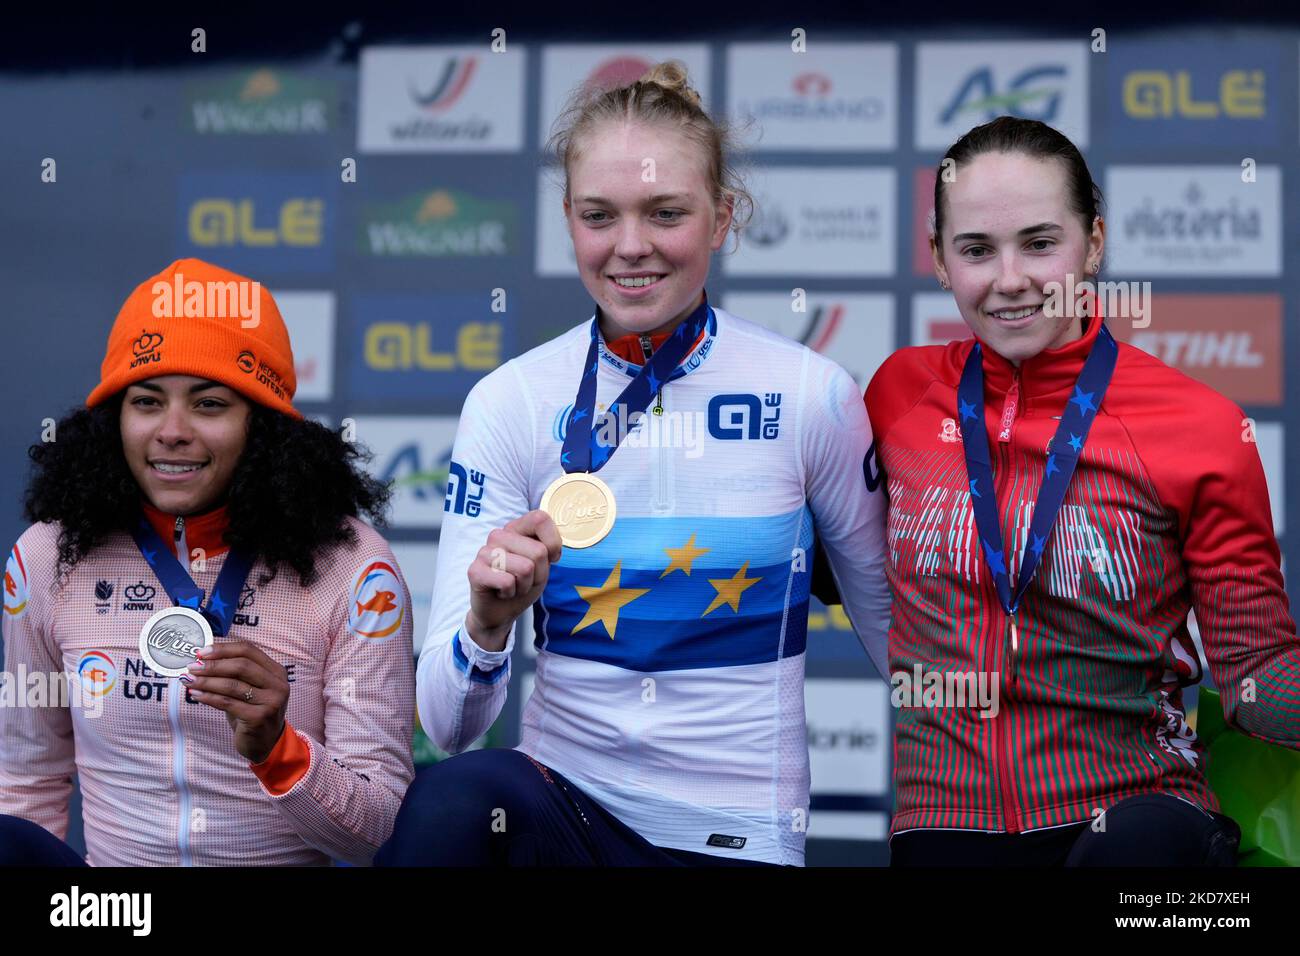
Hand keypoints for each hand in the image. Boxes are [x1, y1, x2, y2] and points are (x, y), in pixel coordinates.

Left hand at [184, 640, 289, 763]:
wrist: (265, 743)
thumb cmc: (252, 711)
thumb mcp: (249, 689)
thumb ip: (234, 674)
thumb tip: (202, 659)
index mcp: (276, 672)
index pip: (249, 650)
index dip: (223, 649)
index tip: (202, 652)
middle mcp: (278, 684)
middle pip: (242, 666)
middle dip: (213, 665)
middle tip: (192, 667)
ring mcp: (271, 701)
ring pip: (232, 685)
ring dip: (207, 681)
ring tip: (189, 680)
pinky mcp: (259, 717)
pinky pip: (227, 703)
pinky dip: (208, 697)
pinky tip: (196, 694)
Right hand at [465, 510, 562, 651]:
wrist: (500, 611)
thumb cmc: (522, 584)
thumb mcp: (542, 564)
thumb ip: (547, 547)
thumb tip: (552, 546)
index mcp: (516, 529)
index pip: (540, 519)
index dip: (553, 543)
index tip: (548, 558)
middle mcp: (499, 535)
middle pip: (538, 552)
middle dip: (538, 574)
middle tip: (524, 580)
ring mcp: (484, 552)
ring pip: (525, 568)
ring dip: (524, 585)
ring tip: (512, 585)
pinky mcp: (475, 571)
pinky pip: (507, 582)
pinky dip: (510, 593)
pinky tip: (501, 592)